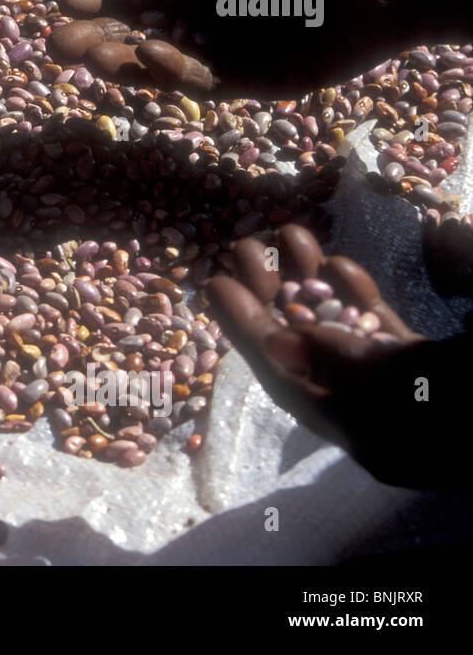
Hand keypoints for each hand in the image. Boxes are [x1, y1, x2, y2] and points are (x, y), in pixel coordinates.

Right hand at [49, 0, 439, 97]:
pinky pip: (204, 84)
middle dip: (98, 36)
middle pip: (141, 33)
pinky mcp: (256, 84)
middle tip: (57, 41)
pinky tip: (145, 55)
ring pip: (163, 64)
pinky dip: (172, 73)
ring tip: (84, 55)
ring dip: (121, 60)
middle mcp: (212, 17)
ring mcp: (231, 53)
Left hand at [207, 224, 463, 491]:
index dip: (252, 331)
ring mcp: (428, 410)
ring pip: (353, 352)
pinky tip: (342, 266)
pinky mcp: (449, 384)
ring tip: (288, 235)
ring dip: (319, 293)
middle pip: (316, 361)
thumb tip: (302, 321)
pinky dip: (367, 313)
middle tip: (243, 243)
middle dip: (277, 300)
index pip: (301, 379)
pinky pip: (394, 356)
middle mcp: (402, 428)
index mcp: (394, 428)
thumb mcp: (431, 367)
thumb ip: (371, 349)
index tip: (214, 281)